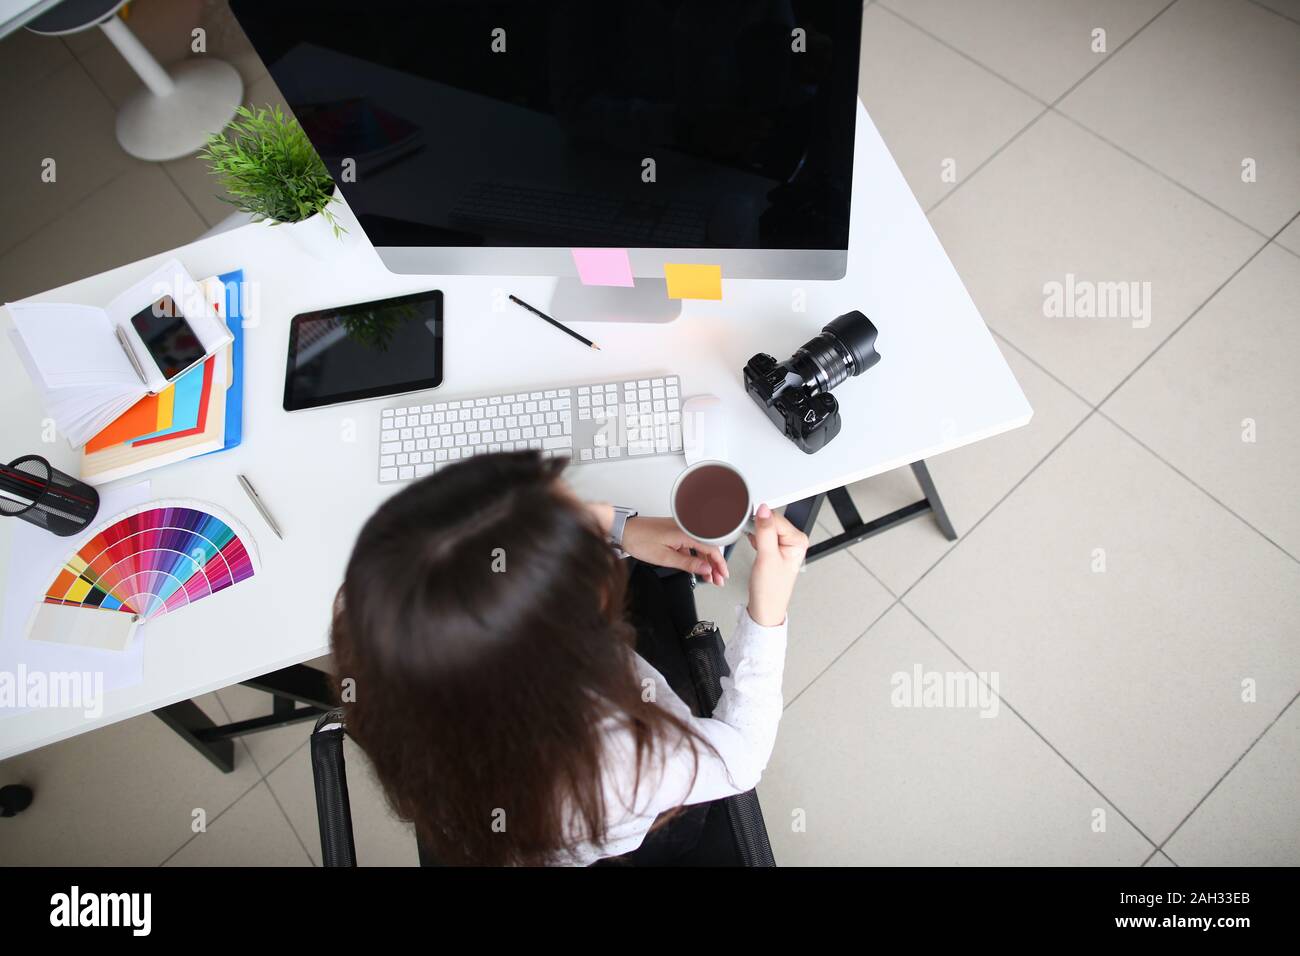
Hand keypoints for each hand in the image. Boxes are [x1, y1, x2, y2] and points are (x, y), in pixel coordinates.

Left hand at [620, 516, 728, 585]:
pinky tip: (696, 567)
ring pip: (700, 547)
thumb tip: (705, 569)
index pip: (711, 548)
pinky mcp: (675, 532)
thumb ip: (687, 564)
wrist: (624, 530)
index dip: (719, 563)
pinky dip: (695, 556)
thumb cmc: (639, 540)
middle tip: (718, 580)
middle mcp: (686, 528)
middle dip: (714, 565)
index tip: (723, 575)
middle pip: (708, 547)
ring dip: (705, 562)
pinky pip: (691, 544)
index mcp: (686, 532)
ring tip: (709, 577)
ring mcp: (681, 530)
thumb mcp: (665, 557)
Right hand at [745, 504, 807, 626]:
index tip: (750, 529)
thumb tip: (763, 510)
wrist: (765, 607)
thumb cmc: (771, 590)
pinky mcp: (775, 549)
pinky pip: (762, 535)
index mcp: (798, 540)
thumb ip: (765, 531)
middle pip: (771, 521)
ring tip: (757, 551)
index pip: (776, 518)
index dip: (760, 522)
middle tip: (754, 544)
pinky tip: (756, 549)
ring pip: (765, 527)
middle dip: (758, 528)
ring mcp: (784, 545)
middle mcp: (794, 541)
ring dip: (756, 534)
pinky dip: (755, 539)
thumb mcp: (767, 557)